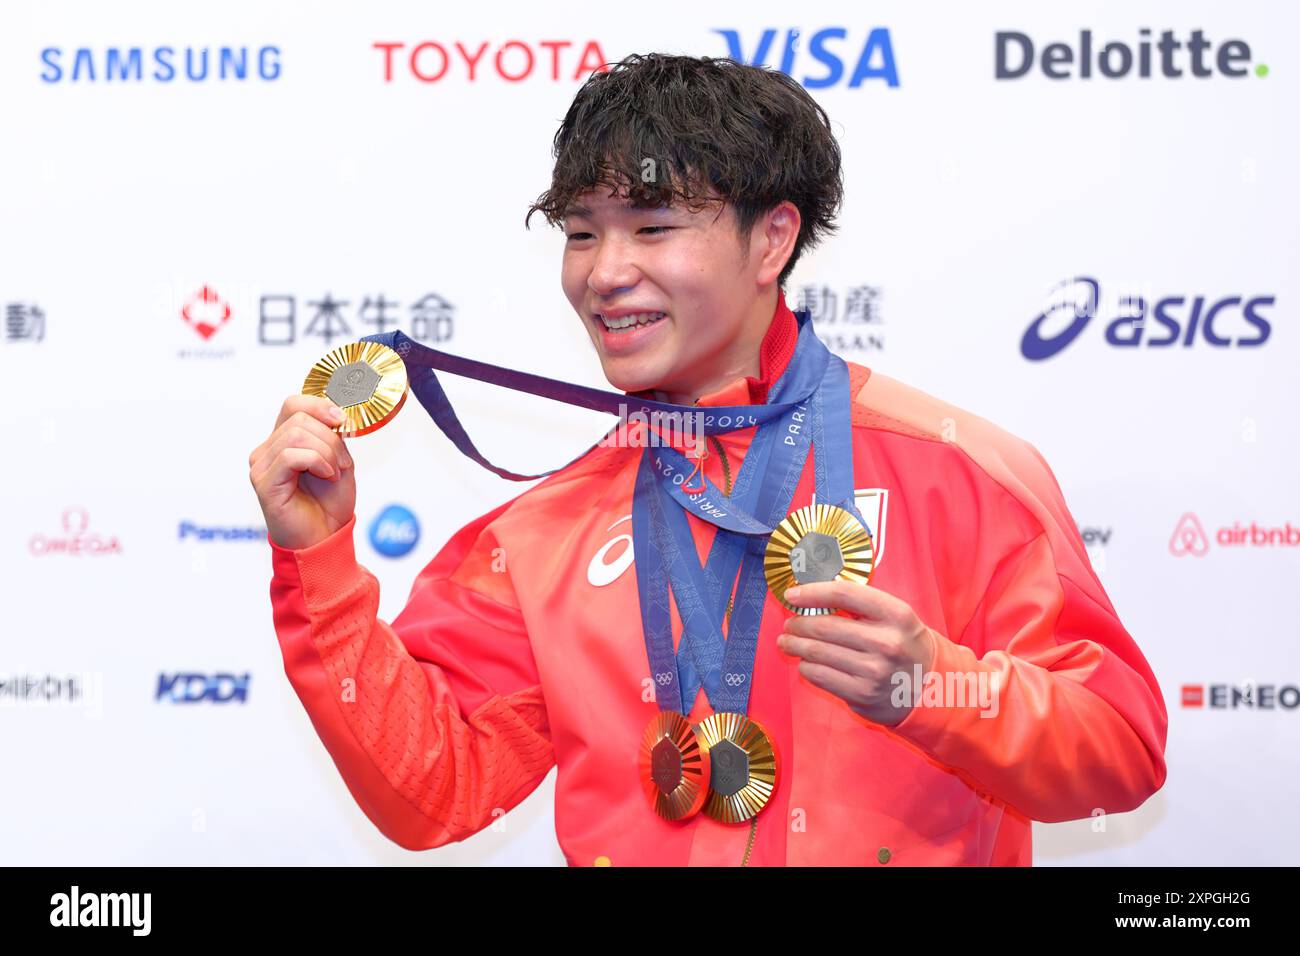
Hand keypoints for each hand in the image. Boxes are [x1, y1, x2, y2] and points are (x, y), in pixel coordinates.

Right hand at [249, 395, 355, 549]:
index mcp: (282, 442)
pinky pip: (291, 455)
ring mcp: (261, 466)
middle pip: (299, 417)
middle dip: (330, 438)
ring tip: (333, 474)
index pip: (293, 404)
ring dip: (327, 452)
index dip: (320, 405)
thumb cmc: (329, 504)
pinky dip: (318, 461)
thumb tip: (334, 412)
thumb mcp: (338, 460)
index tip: (341, 421)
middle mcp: (266, 451)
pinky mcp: (264, 483)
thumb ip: (331, 435)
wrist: (326, 539)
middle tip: (340, 464)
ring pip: (297, 434)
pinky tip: (327, 476)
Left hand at [775, 580, 935, 726]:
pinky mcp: (862, 694)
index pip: (843, 594)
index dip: (812, 592)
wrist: (932, 689)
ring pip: (816, 652)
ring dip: (794, 644)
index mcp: (896, 614)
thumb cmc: (905, 645)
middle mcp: (886, 642)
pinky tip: (805, 662)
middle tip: (789, 623)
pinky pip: (819, 675)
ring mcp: (874, 670)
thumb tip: (814, 595)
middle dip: (798, 623)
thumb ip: (862, 605)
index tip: (792, 595)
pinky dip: (805, 666)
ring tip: (787, 641)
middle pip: (824, 626)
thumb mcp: (896, 618)